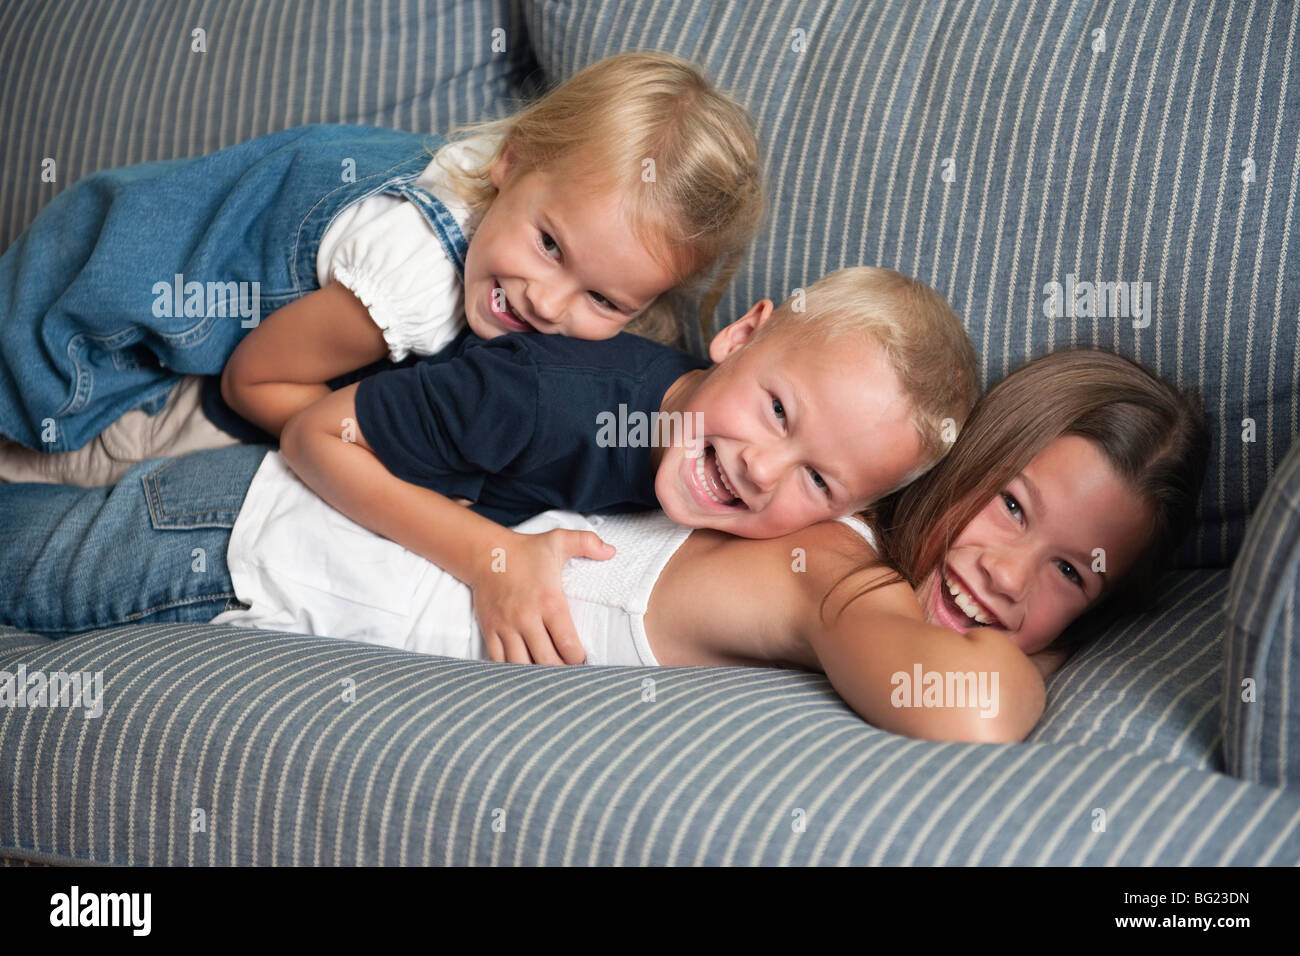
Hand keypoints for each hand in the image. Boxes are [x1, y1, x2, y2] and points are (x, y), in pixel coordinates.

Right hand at [470, 528, 615, 664]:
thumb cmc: (527, 551)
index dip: (579, 659)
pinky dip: (511, 670)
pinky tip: (523, 670)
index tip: (582, 657)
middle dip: (561, 672)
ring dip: (536, 674)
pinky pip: (499, 661)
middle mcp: (527, 618)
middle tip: (568, 672)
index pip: (568, 646)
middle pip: (547, 662)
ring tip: (547, 673)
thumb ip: (587, 542)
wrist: (486, 554)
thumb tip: (612, 551)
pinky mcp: (490, 630)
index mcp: (549, 602)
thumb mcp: (559, 541)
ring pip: (522, 666)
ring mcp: (506, 626)